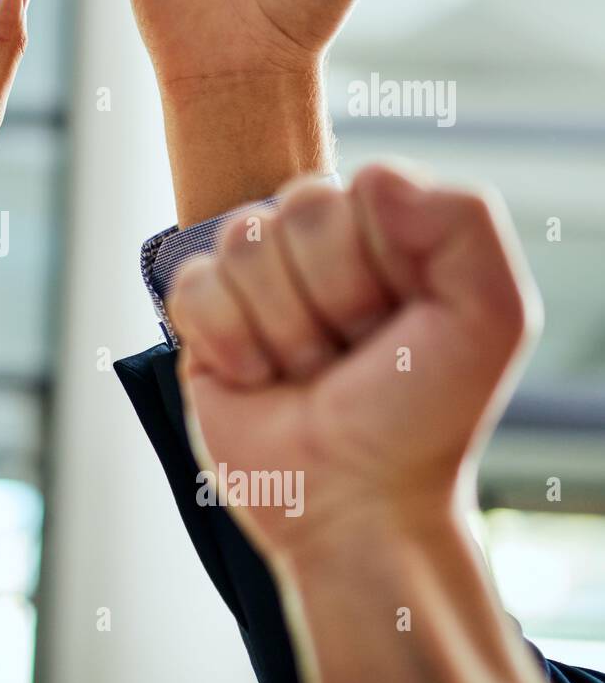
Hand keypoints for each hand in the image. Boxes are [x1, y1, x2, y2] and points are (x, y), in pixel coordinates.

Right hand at [169, 164, 537, 562]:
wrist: (355, 504)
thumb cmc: (421, 419)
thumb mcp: (490, 316)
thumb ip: (462, 220)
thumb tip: (372, 178)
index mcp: (388, 234)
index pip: (364, 186)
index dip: (378, 259)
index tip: (397, 323)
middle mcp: (320, 249)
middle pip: (297, 206)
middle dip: (329, 296)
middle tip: (349, 355)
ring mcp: (258, 282)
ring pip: (240, 241)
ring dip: (280, 325)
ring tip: (306, 371)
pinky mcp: (203, 320)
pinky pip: (192, 284)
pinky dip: (228, 341)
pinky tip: (258, 378)